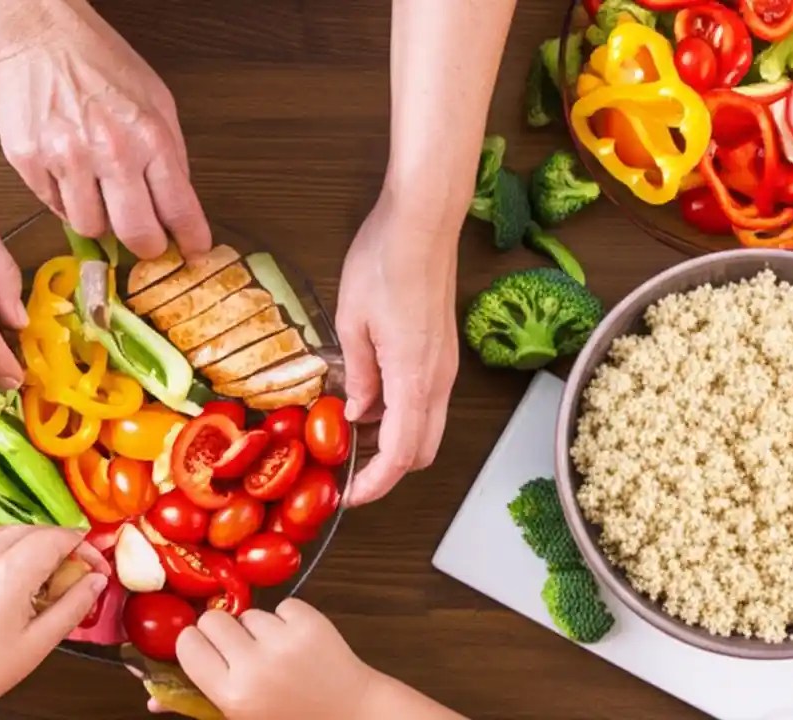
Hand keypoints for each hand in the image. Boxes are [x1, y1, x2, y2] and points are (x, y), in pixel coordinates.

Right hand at [0, 0, 209, 257]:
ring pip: (89, 227)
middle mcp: (110, 151)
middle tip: (145, 242)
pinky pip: (53, 207)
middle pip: (135, 232)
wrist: (43, 37)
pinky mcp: (30, 162)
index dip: (188, 239)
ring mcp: (66, 159)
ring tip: (99, 194)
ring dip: (99, 220)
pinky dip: (65, 200)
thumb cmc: (101, 65)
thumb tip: (178, 203)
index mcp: (150, 136)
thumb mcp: (156, 102)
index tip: (191, 251)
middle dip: (145, 245)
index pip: (179, 208)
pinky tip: (69, 175)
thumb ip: (170, 154)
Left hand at [0, 525, 108, 719]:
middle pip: (37, 530)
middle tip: (77, 573)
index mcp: (9, 573)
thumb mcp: (42, 640)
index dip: (83, 548)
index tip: (97, 568)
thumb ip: (74, 604)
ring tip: (48, 571)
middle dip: (63, 544)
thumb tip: (98, 579)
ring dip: (37, 541)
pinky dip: (11, 542)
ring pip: (13, 528)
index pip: (57, 539)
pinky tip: (18, 568)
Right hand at [165, 600, 377, 719]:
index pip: (188, 645)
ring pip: (250, 614)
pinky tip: (298, 647)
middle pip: (214, 620)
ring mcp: (285, 641)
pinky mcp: (310, 622)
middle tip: (241, 652)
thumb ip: (195, 707)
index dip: (196, 645)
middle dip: (223, 632)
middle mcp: (256, 666)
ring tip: (279, 658)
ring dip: (259, 630)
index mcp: (233, 695)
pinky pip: (281, 606)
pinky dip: (288, 622)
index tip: (205, 651)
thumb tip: (152, 700)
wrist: (353, 717)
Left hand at [336, 191, 460, 505]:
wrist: (423, 221)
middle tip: (347, 471)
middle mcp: (438, 379)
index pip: (403, 453)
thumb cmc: (383, 262)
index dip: (376, 483)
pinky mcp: (443, 351)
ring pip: (428, 426)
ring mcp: (446, 366)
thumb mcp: (351, 321)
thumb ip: (358, 374)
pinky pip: (426, 400)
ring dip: (395, 442)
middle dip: (388, 471)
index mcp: (414, 378)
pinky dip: (401, 416)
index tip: (349, 495)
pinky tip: (368, 401)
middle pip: (424, 449)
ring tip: (349, 437)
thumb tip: (358, 413)